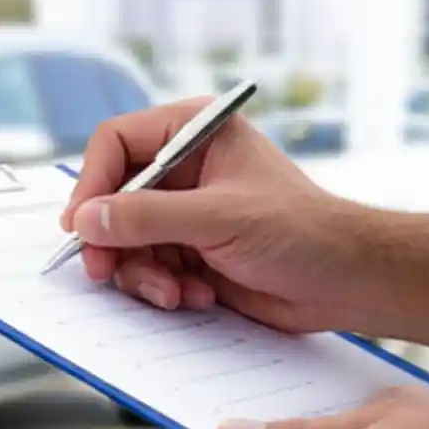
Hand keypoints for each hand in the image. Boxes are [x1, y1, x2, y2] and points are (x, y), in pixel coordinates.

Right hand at [62, 97, 379, 334]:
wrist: (348, 283)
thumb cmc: (303, 232)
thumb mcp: (217, 218)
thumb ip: (146, 217)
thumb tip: (86, 218)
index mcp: (193, 132)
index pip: (116, 143)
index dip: (92, 183)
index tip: (80, 224)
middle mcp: (182, 168)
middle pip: (111, 197)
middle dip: (112, 240)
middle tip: (104, 270)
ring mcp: (183, 211)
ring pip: (123, 240)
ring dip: (142, 272)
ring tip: (174, 291)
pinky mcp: (187, 250)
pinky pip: (144, 267)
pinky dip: (162, 287)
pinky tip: (197, 295)